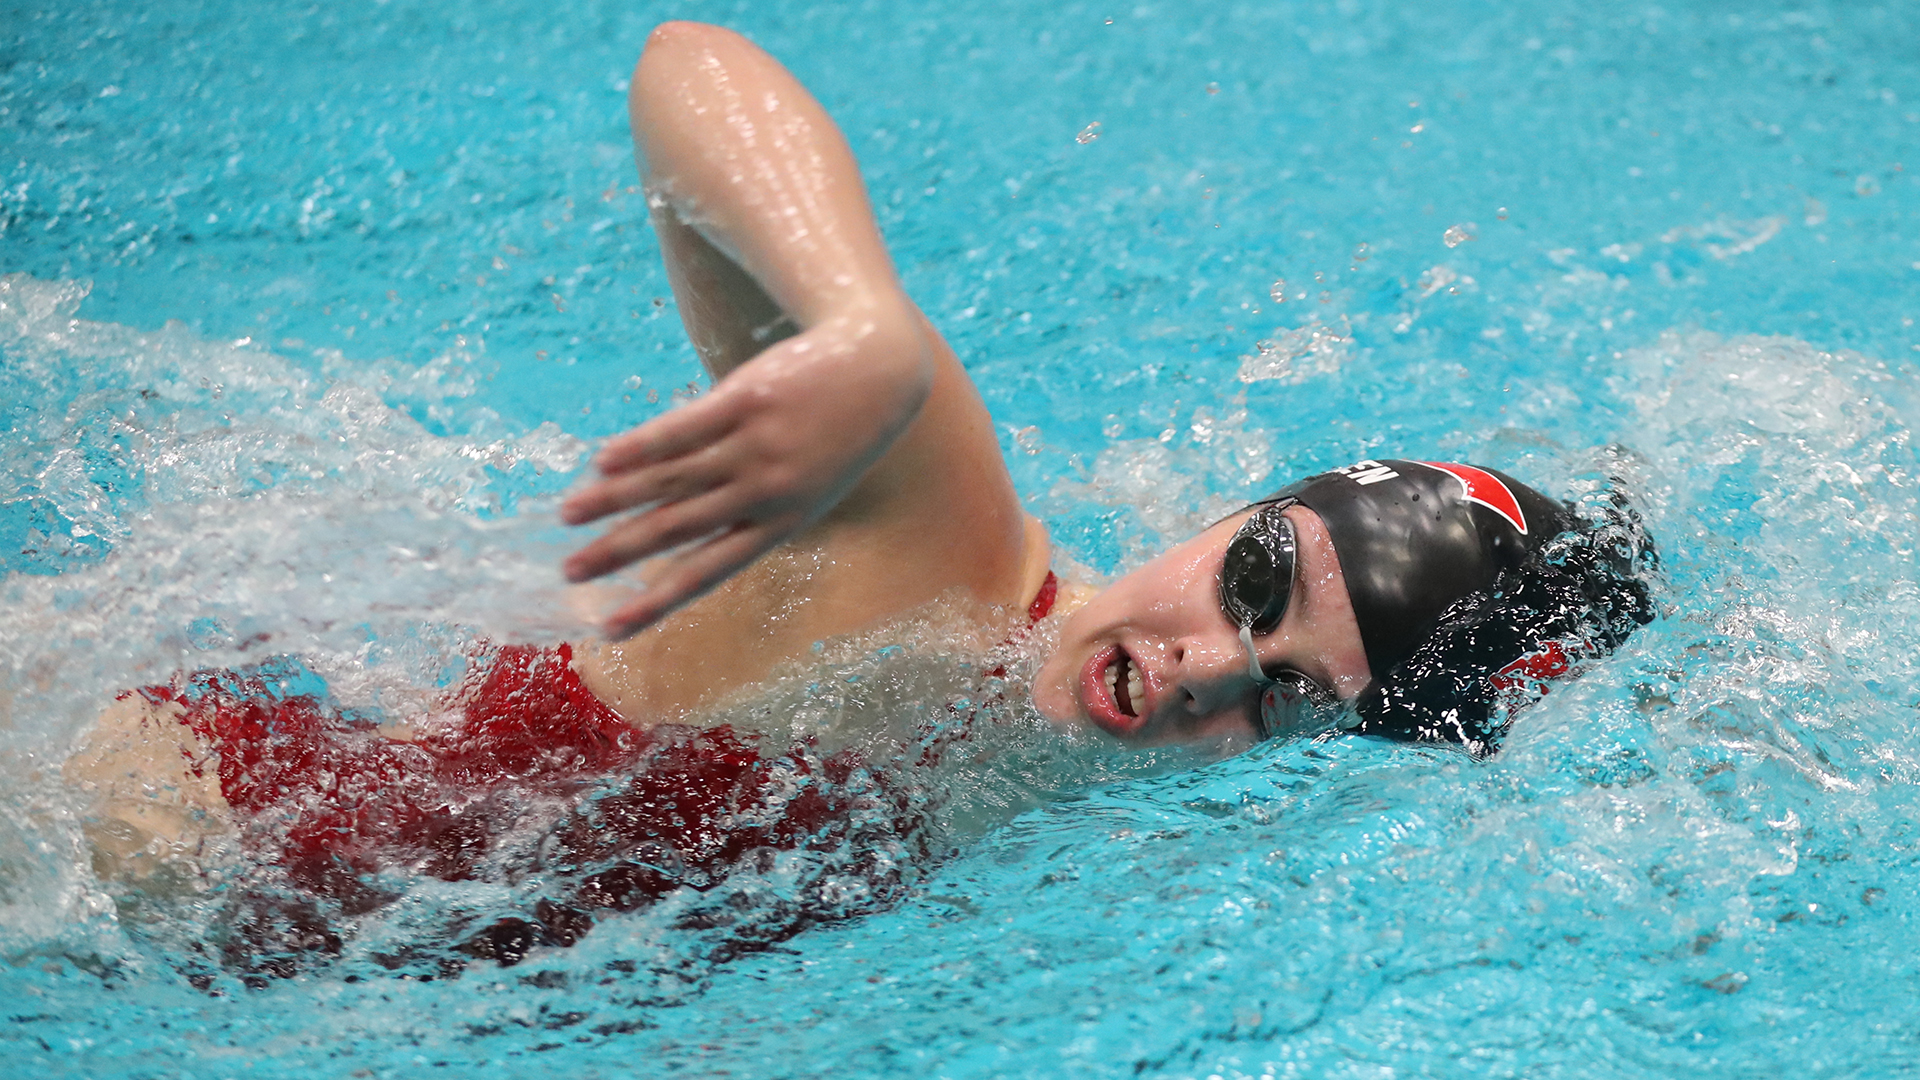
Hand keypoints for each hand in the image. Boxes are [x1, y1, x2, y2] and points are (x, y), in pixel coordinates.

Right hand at [560, 306, 930, 636]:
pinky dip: (640, 447)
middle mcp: (765, 492)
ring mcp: (755, 446)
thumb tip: (683, 528)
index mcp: (781, 525)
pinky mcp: (745, 400)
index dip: (656, 601)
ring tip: (570, 513)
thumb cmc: (836, 438)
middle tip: (570, 571)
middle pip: (678, 530)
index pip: (707, 573)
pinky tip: (602, 462)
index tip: (611, 627)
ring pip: (672, 481)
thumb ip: (755, 512)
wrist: (878, 369)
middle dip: (619, 553)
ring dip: (614, 500)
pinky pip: (682, 429)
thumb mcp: (809, 489)